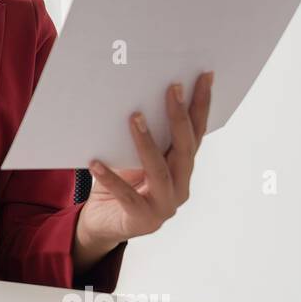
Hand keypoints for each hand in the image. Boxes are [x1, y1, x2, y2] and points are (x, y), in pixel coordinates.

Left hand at [78, 71, 214, 248]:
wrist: (103, 224)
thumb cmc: (119, 185)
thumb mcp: (132, 157)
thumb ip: (142, 137)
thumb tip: (136, 100)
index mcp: (182, 169)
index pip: (196, 133)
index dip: (202, 106)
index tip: (204, 77)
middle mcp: (180, 187)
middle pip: (184, 148)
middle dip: (179, 116)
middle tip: (173, 88)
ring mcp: (164, 206)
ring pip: (159, 170)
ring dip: (147, 142)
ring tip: (134, 117)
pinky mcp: (142, 220)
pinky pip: (126, 195)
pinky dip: (111, 178)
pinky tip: (96, 163)